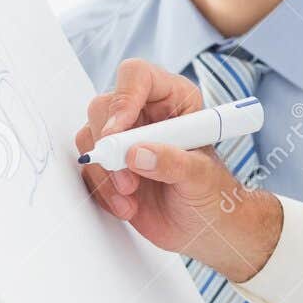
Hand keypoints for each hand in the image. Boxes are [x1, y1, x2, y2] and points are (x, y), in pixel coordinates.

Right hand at [77, 59, 282, 282]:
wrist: (205, 226)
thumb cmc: (212, 193)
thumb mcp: (201, 176)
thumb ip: (174, 163)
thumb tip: (137, 153)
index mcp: (174, 99)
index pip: (138, 76)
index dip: (123, 99)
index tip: (118, 133)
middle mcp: (145, 113)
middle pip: (103, 107)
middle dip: (111, 146)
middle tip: (128, 177)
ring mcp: (124, 139)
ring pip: (90, 138)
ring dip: (106, 172)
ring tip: (132, 195)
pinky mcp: (110, 165)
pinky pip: (89, 168)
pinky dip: (102, 190)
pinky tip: (128, 206)